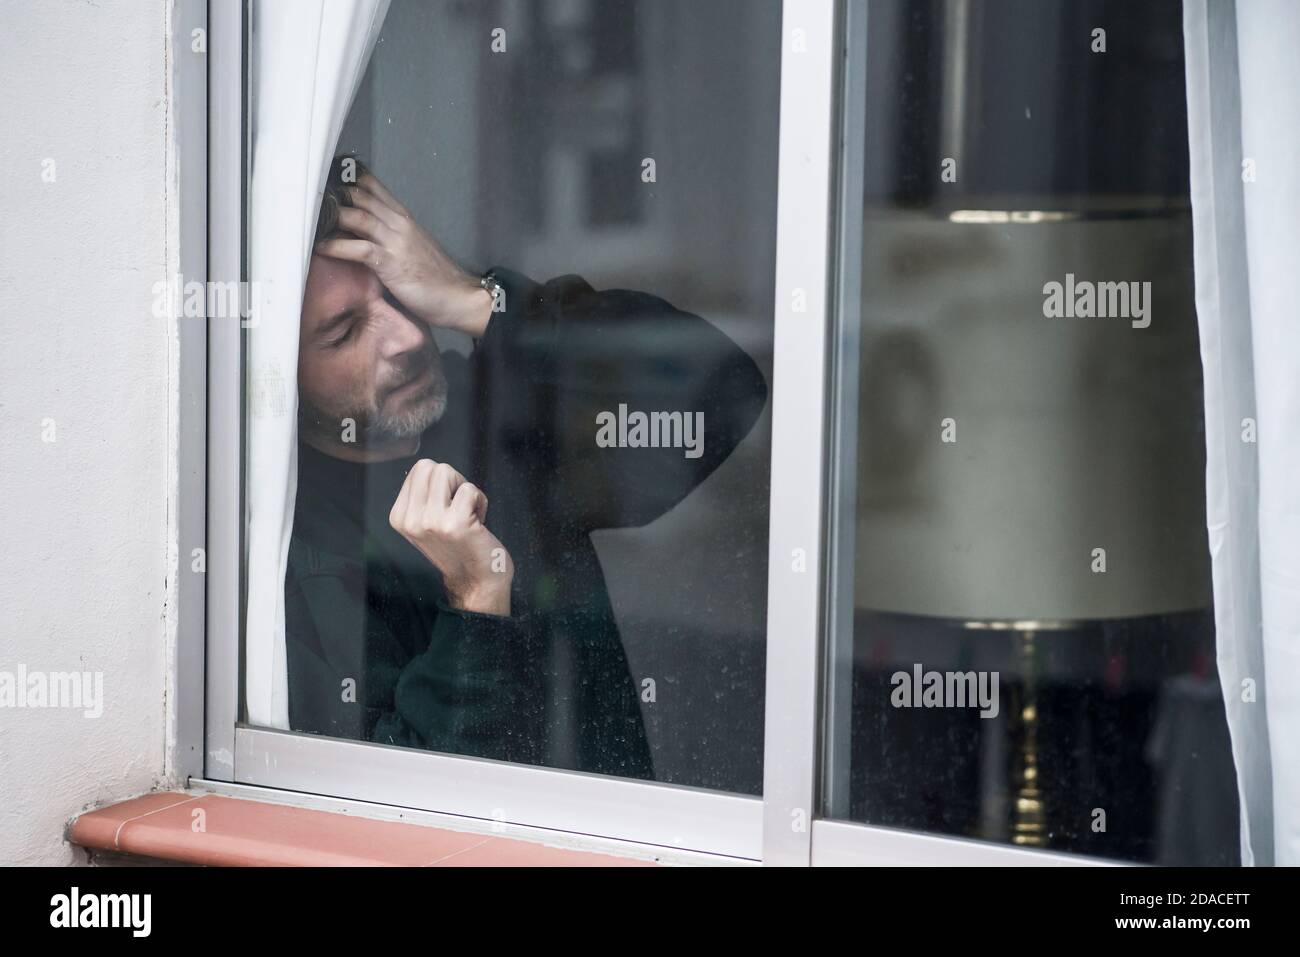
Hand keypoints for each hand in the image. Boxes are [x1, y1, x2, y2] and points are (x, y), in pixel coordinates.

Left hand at [316, 172, 493, 337]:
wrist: (458, 295)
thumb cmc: (435, 276)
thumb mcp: (412, 246)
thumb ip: (388, 234)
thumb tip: (359, 230)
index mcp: (402, 216)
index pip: (371, 185)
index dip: (346, 179)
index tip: (323, 177)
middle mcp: (397, 221)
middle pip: (359, 195)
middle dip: (331, 194)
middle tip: (306, 196)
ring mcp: (394, 241)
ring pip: (357, 216)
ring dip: (331, 215)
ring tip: (308, 217)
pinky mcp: (391, 262)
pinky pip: (359, 248)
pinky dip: (336, 246)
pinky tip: (320, 246)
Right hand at [389, 459, 513, 615]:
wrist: (476, 581)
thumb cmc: (457, 546)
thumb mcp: (426, 523)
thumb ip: (422, 497)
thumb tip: (430, 468)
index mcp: (399, 517)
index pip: (418, 469)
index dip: (440, 482)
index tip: (447, 506)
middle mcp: (410, 520)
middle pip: (429, 466)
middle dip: (451, 479)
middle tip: (459, 505)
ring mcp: (431, 522)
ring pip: (446, 471)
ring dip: (465, 489)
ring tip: (467, 513)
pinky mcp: (455, 524)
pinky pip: (469, 489)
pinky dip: (480, 501)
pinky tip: (478, 523)